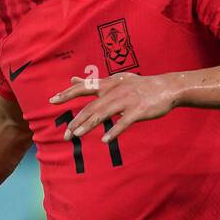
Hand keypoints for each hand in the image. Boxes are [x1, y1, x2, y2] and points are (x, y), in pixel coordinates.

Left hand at [48, 71, 177, 142]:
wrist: (167, 87)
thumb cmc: (139, 86)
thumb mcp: (115, 80)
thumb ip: (93, 82)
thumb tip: (72, 80)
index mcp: (109, 84)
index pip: (84, 88)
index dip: (68, 93)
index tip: (52, 100)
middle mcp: (115, 90)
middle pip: (91, 106)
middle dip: (77, 121)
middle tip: (66, 135)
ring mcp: (127, 100)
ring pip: (104, 113)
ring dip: (89, 125)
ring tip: (77, 136)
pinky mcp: (139, 110)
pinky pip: (124, 122)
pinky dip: (114, 131)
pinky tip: (104, 140)